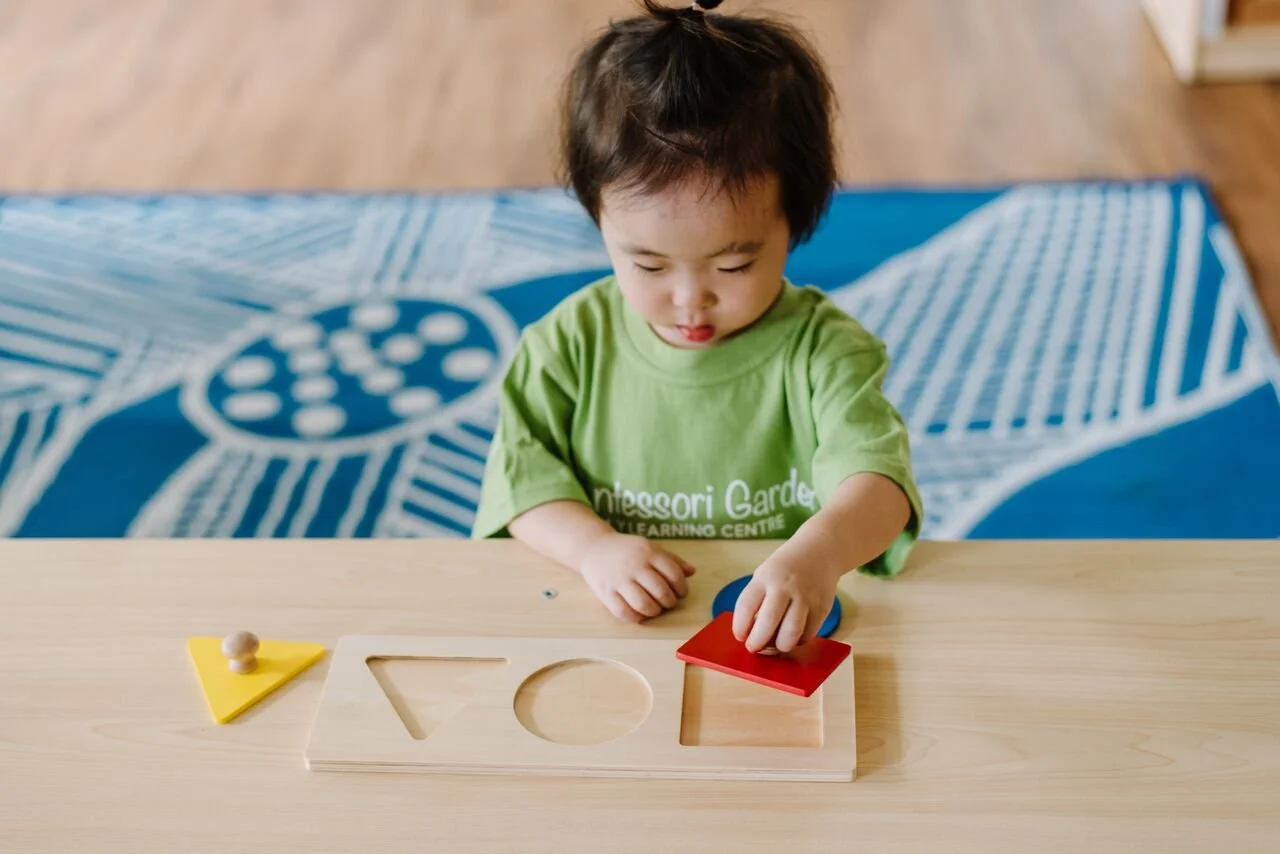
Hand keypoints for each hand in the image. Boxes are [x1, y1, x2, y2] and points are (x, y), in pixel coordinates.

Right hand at [576, 533, 695, 622]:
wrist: (594, 548)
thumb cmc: (628, 550)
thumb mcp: (650, 548)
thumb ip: (672, 560)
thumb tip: (692, 572)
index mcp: (648, 552)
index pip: (674, 574)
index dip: (682, 588)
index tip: (680, 592)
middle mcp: (634, 566)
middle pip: (661, 591)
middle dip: (669, 602)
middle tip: (668, 602)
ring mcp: (619, 580)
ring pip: (644, 605)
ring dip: (655, 611)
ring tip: (655, 608)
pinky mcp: (606, 593)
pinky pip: (624, 613)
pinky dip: (636, 617)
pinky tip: (639, 612)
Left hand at [731, 556, 837, 652]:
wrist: (820, 551)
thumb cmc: (785, 570)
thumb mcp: (765, 575)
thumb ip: (758, 601)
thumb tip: (753, 635)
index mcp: (765, 577)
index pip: (746, 606)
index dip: (740, 627)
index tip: (740, 636)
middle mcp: (785, 586)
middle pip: (768, 621)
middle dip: (758, 641)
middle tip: (754, 647)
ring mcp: (805, 597)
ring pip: (791, 632)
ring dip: (780, 645)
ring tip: (776, 645)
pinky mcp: (822, 608)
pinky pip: (808, 633)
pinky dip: (798, 640)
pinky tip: (793, 635)